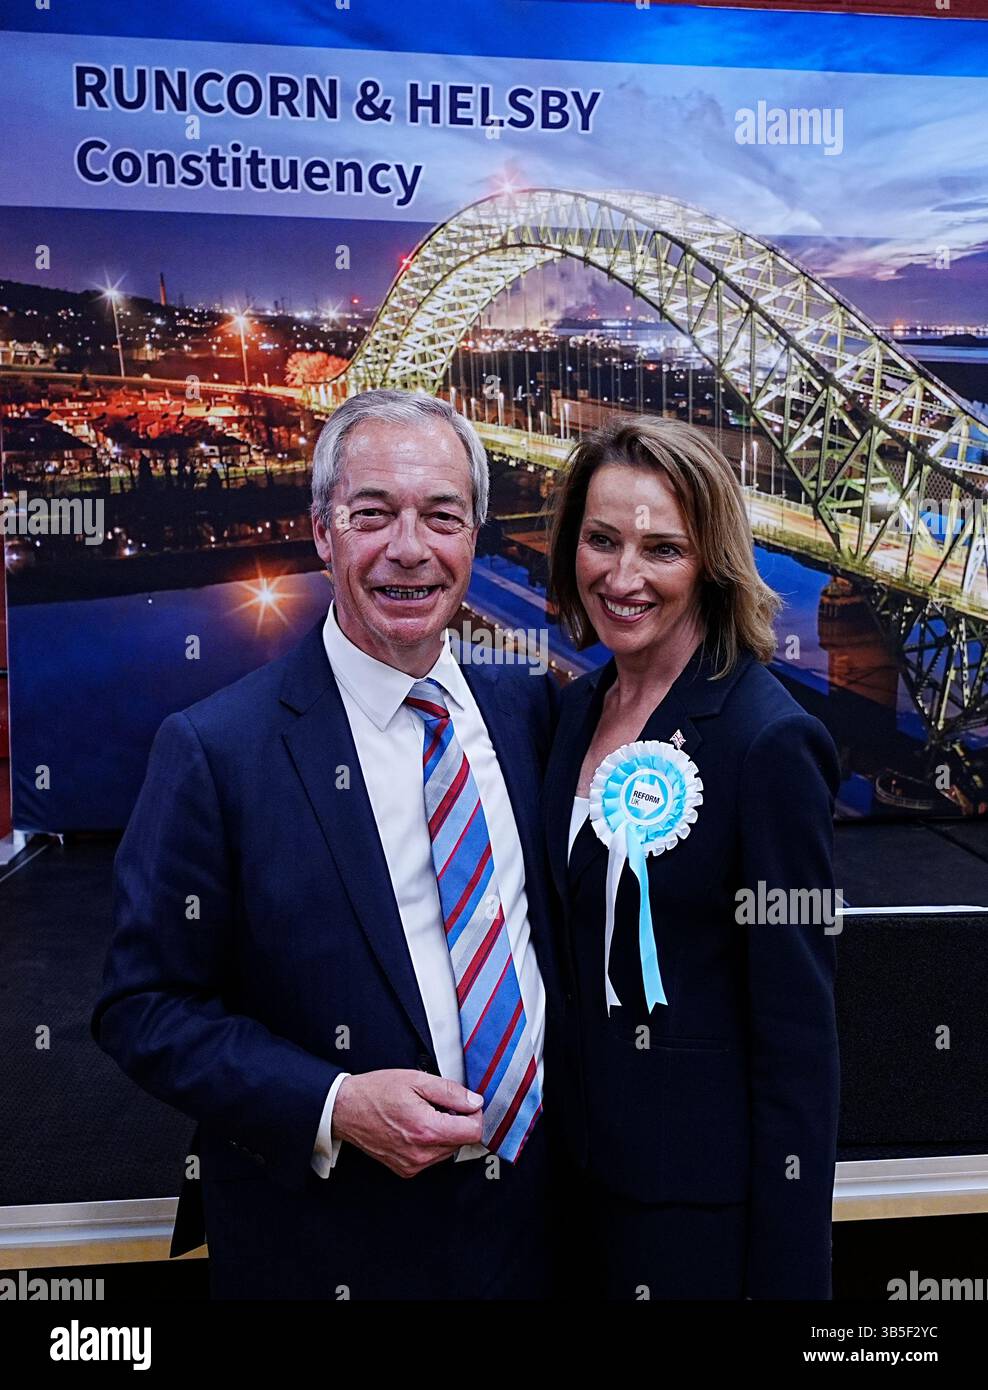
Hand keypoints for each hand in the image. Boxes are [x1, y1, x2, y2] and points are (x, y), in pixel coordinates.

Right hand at [331, 1070, 483, 1178]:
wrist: (346, 1110)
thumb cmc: (377, 1092)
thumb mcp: (416, 1080)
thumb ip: (450, 1092)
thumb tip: (474, 1102)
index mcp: (426, 1130)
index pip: (473, 1132)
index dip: (474, 1114)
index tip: (466, 1104)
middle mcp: (421, 1154)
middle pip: (462, 1142)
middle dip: (457, 1122)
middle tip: (438, 1105)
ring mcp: (413, 1165)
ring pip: (448, 1150)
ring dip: (444, 1133)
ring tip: (424, 1115)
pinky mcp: (405, 1170)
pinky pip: (432, 1158)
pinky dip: (430, 1143)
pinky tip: (415, 1127)